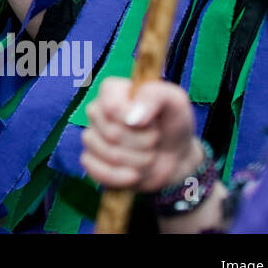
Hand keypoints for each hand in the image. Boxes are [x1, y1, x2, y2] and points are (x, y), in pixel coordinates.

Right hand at [80, 77, 200, 191]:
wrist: (176, 157)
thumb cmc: (173, 123)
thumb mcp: (175, 101)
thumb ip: (155, 95)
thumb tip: (132, 117)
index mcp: (111, 90)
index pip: (111, 107)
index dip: (133, 119)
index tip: (153, 121)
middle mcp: (96, 111)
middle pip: (112, 133)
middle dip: (143, 143)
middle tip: (155, 139)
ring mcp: (92, 137)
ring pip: (108, 153)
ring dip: (138, 161)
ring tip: (149, 155)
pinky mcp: (91, 161)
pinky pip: (97, 171)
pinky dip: (122, 177)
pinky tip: (135, 174)